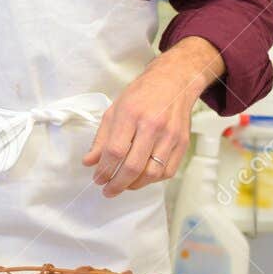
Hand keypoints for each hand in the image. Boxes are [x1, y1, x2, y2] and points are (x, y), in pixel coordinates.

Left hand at [84, 56, 206, 196]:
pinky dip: (152, 180)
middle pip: (133, 166)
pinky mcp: (183, 143)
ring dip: (135, 185)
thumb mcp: (114, 111)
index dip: (104, 170)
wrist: (173, 83)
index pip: (115, 151)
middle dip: (117, 184)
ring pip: (152, 173)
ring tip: (123, 186)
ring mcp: (170, 136)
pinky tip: (141, 178)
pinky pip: (167, 171)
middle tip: (108, 190)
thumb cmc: (141, 95)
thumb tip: (89, 162)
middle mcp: (152, 126)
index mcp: (131, 115)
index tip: (97, 179)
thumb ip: (101, 139)